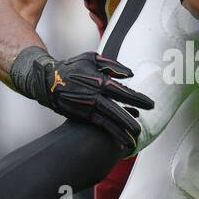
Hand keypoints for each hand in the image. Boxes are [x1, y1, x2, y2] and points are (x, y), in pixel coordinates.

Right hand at [37, 52, 154, 152]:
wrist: (47, 80)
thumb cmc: (73, 66)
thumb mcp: (92, 58)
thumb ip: (113, 65)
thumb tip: (130, 74)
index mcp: (99, 80)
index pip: (123, 92)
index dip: (138, 99)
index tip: (151, 105)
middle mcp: (93, 96)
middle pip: (116, 111)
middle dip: (129, 121)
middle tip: (141, 130)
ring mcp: (86, 107)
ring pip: (107, 122)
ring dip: (120, 132)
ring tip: (133, 140)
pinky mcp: (81, 115)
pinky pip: (98, 125)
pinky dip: (110, 132)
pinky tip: (119, 138)